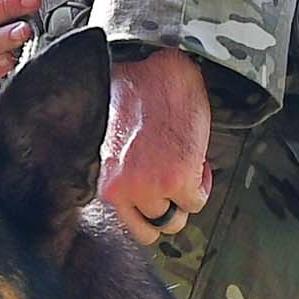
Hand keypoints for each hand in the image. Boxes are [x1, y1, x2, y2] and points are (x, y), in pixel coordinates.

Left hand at [101, 48, 215, 242]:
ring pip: (174, 221)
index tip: (150, 197)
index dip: (140, 210)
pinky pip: (196, 202)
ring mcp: (148, 187)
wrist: (158, 68)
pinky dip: (201, 184)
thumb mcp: (112, 143)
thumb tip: (132, 200)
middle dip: (162, 209)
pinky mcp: (177, 179)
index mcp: (97, 180)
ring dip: (182, 198)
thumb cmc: (133, 95)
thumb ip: (116, 175)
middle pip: (148, 230)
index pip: (119, 224)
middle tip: (169, 183)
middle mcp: (118, 190)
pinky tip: (194, 159)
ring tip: (183, 166)